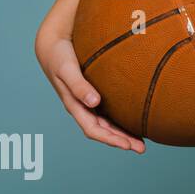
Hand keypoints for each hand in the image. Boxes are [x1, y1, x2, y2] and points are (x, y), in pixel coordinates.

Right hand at [34, 33, 145, 153]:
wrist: (53, 44)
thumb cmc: (59, 55)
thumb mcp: (67, 69)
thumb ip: (79, 86)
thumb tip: (94, 103)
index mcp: (74, 105)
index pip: (94, 129)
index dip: (110, 139)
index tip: (127, 146)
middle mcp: (82, 106)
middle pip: (103, 130)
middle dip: (121, 141)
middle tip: (141, 149)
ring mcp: (88, 101)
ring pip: (107, 123)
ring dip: (123, 133)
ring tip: (141, 141)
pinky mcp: (94, 92)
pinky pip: (109, 111)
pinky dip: (120, 119)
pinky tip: (134, 119)